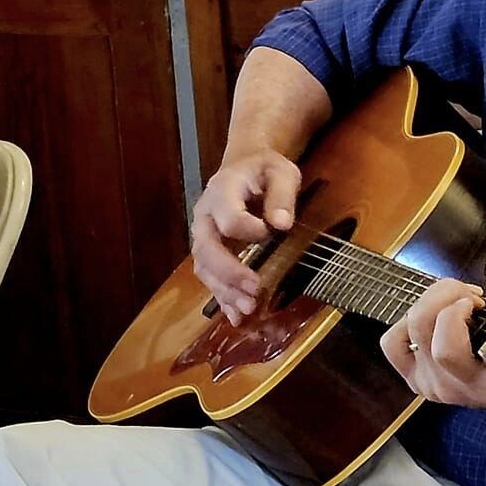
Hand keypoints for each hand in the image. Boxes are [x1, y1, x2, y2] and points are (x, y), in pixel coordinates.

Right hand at [191, 149, 301, 324]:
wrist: (245, 168)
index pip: (228, 218)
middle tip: (255, 289)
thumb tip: (281, 225)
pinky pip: (210, 278)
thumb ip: (282, 195)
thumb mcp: (281, 171)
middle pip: (206, 249)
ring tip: (249, 308)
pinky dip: (222, 298)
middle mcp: (205, 216)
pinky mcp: (210, 252)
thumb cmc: (264, 170)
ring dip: (225, 291)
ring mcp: (204, 236)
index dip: (248, 230)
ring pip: (205, 268)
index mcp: (221, 191)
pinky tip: (236, 316)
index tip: (272, 232)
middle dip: (230, 273)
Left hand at [381, 258, 485, 408]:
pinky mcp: (414, 379)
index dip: (455, 312)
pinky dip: (405, 323)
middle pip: (421, 327)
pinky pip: (393, 344)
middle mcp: (448, 386)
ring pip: (404, 330)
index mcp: (480, 382)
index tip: (479, 301)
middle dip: (442, 294)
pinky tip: (432, 318)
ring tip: (451, 302)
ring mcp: (427, 384)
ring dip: (426, 304)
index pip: (446, 348)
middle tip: (468, 293)